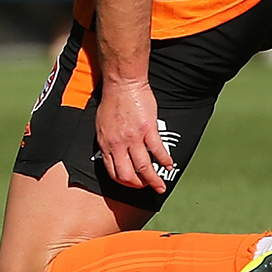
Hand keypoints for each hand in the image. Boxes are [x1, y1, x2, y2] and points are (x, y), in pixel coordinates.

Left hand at [96, 76, 172, 192]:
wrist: (123, 83)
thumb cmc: (112, 100)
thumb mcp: (102, 124)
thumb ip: (108, 141)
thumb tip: (113, 154)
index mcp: (106, 144)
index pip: (113, 172)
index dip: (123, 181)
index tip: (131, 183)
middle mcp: (119, 144)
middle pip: (128, 175)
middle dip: (138, 185)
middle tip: (146, 187)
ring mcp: (134, 138)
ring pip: (144, 167)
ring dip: (153, 180)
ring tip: (160, 187)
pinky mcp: (148, 129)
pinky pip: (158, 151)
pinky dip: (165, 161)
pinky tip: (169, 165)